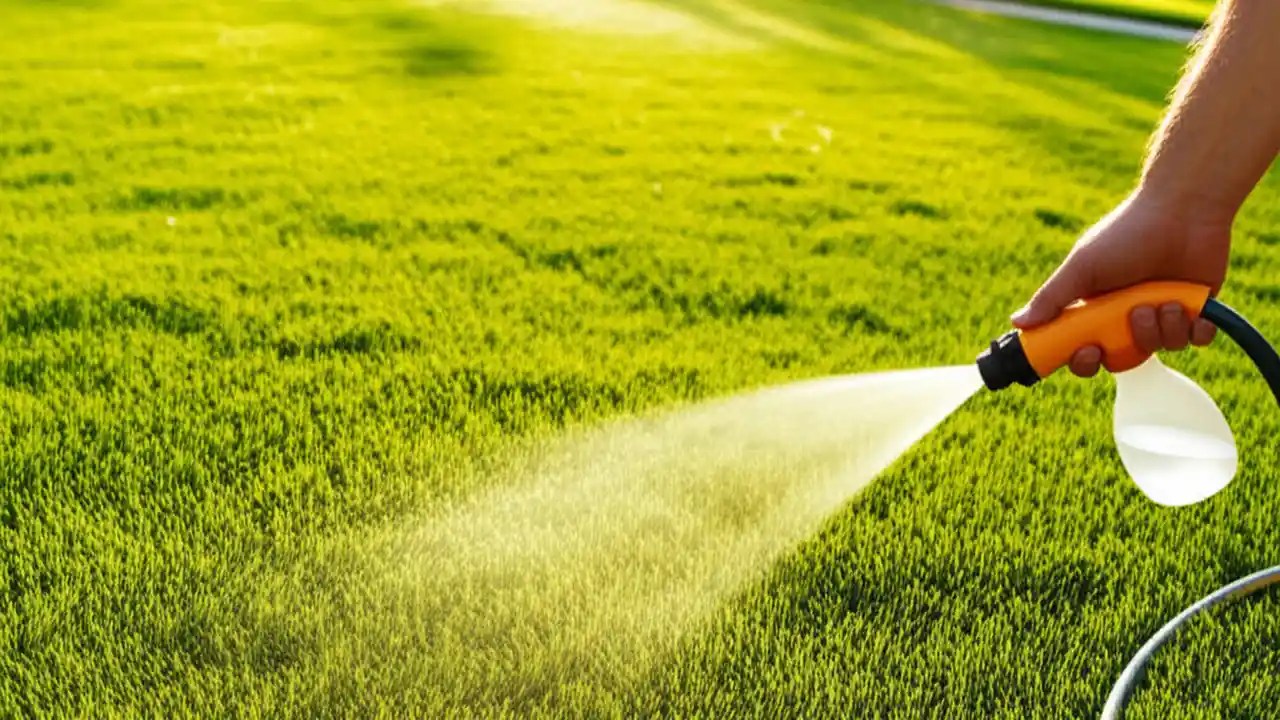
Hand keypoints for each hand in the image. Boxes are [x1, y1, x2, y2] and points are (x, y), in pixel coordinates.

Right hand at [1012, 188, 1231, 377]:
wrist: (1183, 210)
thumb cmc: (1127, 233)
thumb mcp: (1083, 266)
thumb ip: (1052, 297)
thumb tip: (1017, 323)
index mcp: (1096, 308)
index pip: (1083, 349)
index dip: (1084, 359)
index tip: (1087, 351)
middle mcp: (1128, 316)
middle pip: (1123, 357)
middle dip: (1131, 345)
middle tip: (1136, 317)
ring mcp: (1163, 313)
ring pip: (1162, 347)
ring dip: (1163, 328)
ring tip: (1165, 300)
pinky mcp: (1197, 310)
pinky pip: (1197, 340)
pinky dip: (1195, 329)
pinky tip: (1188, 306)